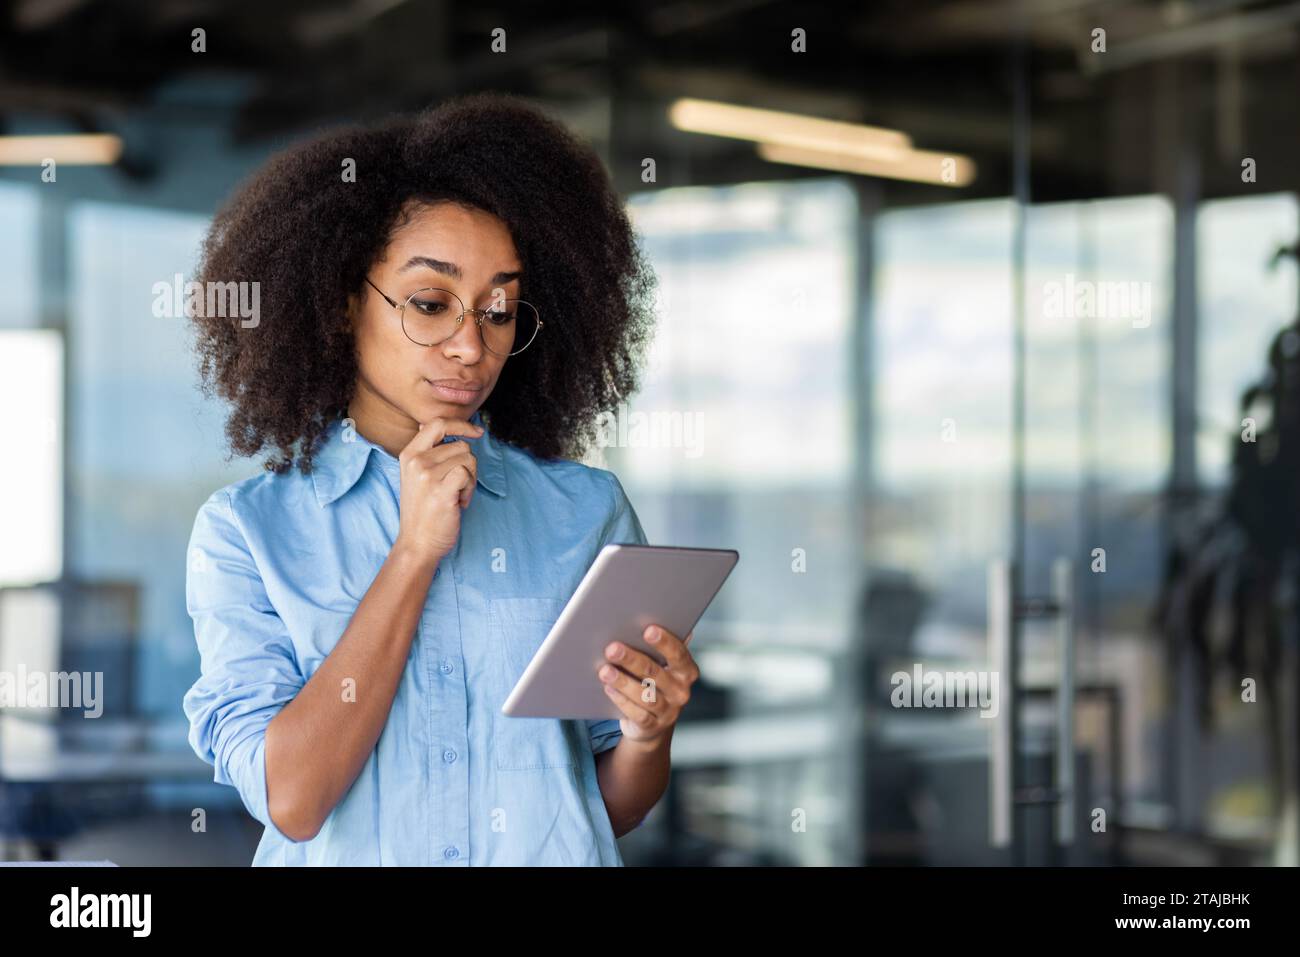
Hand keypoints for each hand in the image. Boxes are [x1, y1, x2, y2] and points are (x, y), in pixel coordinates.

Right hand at [392, 416, 482, 563]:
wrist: (417, 543)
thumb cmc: (422, 510)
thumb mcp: (414, 475)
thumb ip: (425, 451)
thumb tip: (431, 425)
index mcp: (409, 454)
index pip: (437, 423)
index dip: (461, 424)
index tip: (477, 432)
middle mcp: (416, 461)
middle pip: (461, 446)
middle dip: (468, 466)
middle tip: (457, 486)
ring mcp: (427, 475)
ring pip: (468, 460)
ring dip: (470, 480)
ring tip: (456, 496)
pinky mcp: (440, 491)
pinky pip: (467, 474)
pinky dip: (470, 489)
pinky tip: (460, 502)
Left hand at [597, 625, 698, 746]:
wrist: (653, 724)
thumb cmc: (654, 683)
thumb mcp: (663, 665)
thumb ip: (663, 646)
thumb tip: (664, 614)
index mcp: (687, 671)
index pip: (678, 654)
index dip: (665, 642)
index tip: (648, 630)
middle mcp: (681, 691)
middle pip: (655, 673)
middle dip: (632, 659)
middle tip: (612, 648)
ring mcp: (668, 711)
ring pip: (644, 695)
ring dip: (622, 681)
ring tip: (604, 670)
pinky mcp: (652, 726)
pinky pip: (636, 713)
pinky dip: (621, 700)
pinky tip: (608, 688)